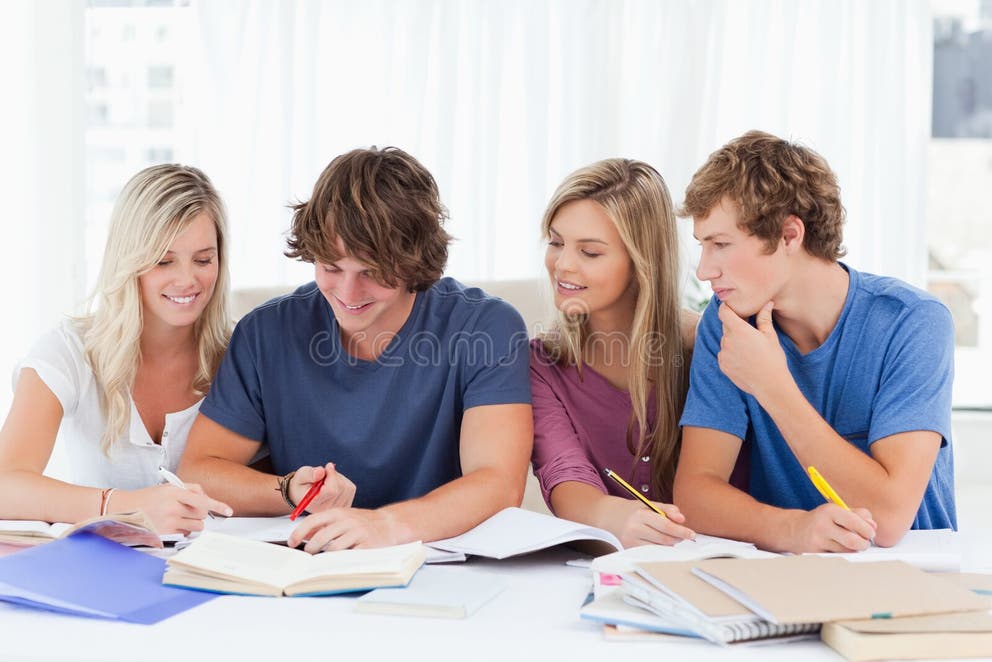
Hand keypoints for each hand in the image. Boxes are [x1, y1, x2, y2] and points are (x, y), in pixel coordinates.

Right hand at [117, 484, 231, 534]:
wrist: (123, 509)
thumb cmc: (147, 498)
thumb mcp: (168, 488)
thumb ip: (190, 490)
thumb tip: (207, 498)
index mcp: (174, 492)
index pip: (202, 499)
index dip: (218, 506)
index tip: (229, 511)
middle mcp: (172, 507)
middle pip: (202, 514)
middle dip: (200, 514)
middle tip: (188, 511)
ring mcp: (168, 522)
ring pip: (196, 526)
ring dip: (194, 524)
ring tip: (181, 518)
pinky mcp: (164, 534)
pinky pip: (185, 534)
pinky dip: (183, 531)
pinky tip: (172, 525)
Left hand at [287, 507, 400, 552]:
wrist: (389, 524)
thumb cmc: (362, 522)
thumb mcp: (342, 517)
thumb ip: (323, 524)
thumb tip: (302, 534)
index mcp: (339, 512)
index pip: (313, 520)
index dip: (299, 532)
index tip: (292, 542)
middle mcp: (348, 521)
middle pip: (321, 537)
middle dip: (311, 549)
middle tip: (308, 556)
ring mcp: (358, 533)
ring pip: (333, 549)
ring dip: (325, 558)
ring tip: (323, 560)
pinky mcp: (367, 545)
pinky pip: (348, 556)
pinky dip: (340, 561)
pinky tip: (338, 562)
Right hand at [289, 462, 355, 512]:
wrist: (303, 495)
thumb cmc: (302, 484)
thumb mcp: (301, 476)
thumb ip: (309, 474)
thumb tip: (321, 472)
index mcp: (314, 504)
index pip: (332, 490)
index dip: (331, 476)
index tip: (324, 469)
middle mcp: (327, 510)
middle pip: (341, 488)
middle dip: (334, 476)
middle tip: (323, 475)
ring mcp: (337, 509)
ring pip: (347, 487)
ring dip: (338, 479)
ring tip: (326, 481)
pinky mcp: (345, 505)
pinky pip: (350, 488)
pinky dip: (343, 482)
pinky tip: (333, 485)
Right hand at [608, 497, 695, 547]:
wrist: (608, 516)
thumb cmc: (632, 510)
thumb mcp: (648, 504)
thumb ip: (667, 509)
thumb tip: (682, 519)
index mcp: (640, 514)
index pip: (665, 525)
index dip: (681, 531)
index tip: (691, 534)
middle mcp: (634, 528)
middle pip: (663, 539)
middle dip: (677, 538)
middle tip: (683, 536)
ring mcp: (630, 541)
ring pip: (658, 548)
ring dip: (669, 544)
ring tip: (671, 537)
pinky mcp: (629, 549)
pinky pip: (650, 552)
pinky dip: (659, 549)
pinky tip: (661, 543)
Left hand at [717, 301, 789, 400]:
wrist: (770, 385)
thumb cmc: (773, 358)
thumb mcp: (770, 336)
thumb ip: (764, 317)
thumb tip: (767, 303)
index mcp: (738, 330)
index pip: (723, 311)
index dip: (727, 307)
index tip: (735, 308)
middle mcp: (727, 340)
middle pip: (726, 326)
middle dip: (735, 325)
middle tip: (749, 330)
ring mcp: (723, 354)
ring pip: (725, 340)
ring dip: (733, 340)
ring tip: (750, 349)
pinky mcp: (722, 365)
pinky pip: (724, 353)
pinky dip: (731, 353)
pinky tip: (745, 359)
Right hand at [787, 504, 876, 552]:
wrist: (796, 529)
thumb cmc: (823, 519)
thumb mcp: (838, 511)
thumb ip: (859, 515)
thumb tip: (873, 526)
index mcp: (830, 511)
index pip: (855, 522)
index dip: (867, 530)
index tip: (870, 533)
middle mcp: (822, 525)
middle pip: (853, 541)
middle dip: (863, 544)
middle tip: (864, 543)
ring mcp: (817, 541)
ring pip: (846, 552)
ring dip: (853, 550)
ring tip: (850, 545)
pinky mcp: (815, 554)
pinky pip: (837, 558)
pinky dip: (842, 555)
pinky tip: (838, 549)